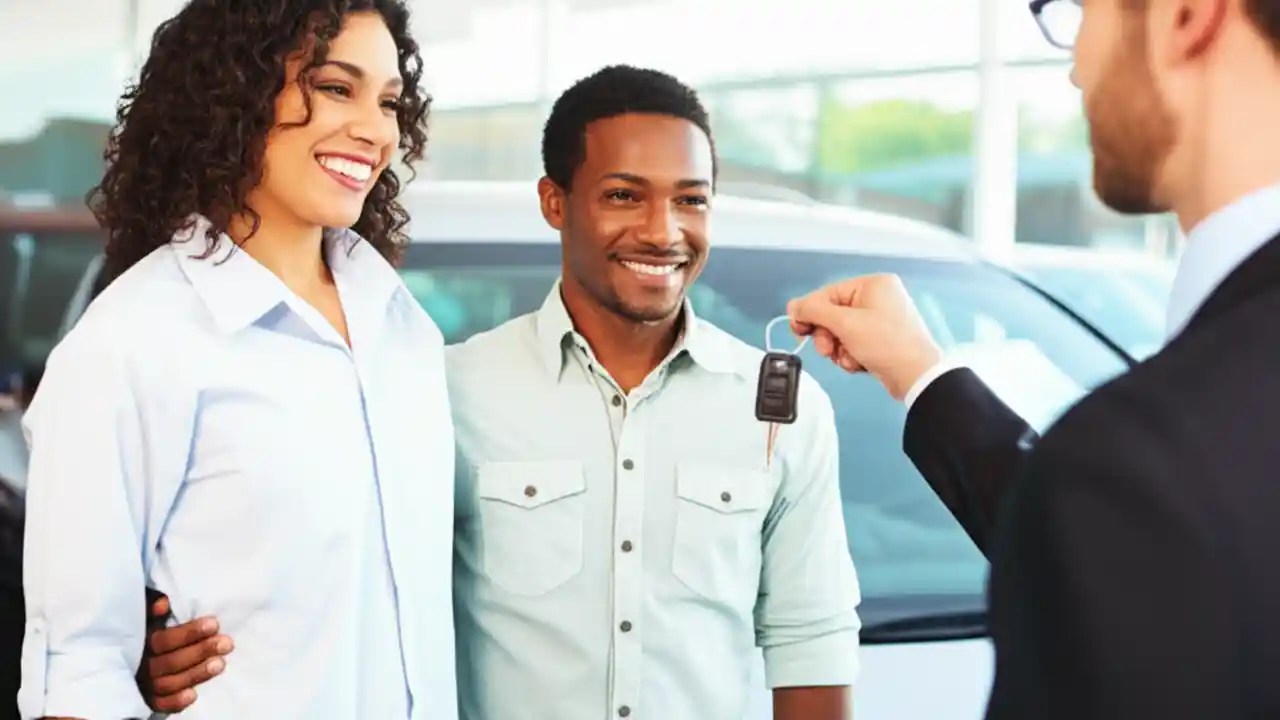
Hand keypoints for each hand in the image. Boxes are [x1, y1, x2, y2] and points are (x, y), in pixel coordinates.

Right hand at [138, 593, 233, 712]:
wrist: (134, 652)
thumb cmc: (151, 625)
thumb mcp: (148, 612)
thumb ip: (151, 603)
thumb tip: (164, 604)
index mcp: (139, 641)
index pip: (163, 640)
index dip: (188, 633)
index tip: (214, 624)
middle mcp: (139, 664)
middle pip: (169, 662)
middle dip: (200, 652)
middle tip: (226, 643)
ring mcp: (143, 683)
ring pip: (167, 683)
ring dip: (195, 674)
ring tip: (221, 664)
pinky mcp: (147, 699)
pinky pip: (159, 704)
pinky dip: (174, 702)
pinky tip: (194, 695)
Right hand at [787, 273, 941, 400]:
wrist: (917, 377)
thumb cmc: (886, 343)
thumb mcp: (846, 324)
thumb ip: (814, 311)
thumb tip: (792, 306)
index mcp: (873, 284)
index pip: (829, 293)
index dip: (810, 312)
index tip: (798, 329)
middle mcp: (878, 297)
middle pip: (834, 313)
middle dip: (827, 335)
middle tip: (825, 350)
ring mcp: (881, 319)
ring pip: (841, 331)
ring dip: (838, 348)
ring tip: (846, 359)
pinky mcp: (881, 339)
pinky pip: (854, 342)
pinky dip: (850, 355)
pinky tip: (857, 364)